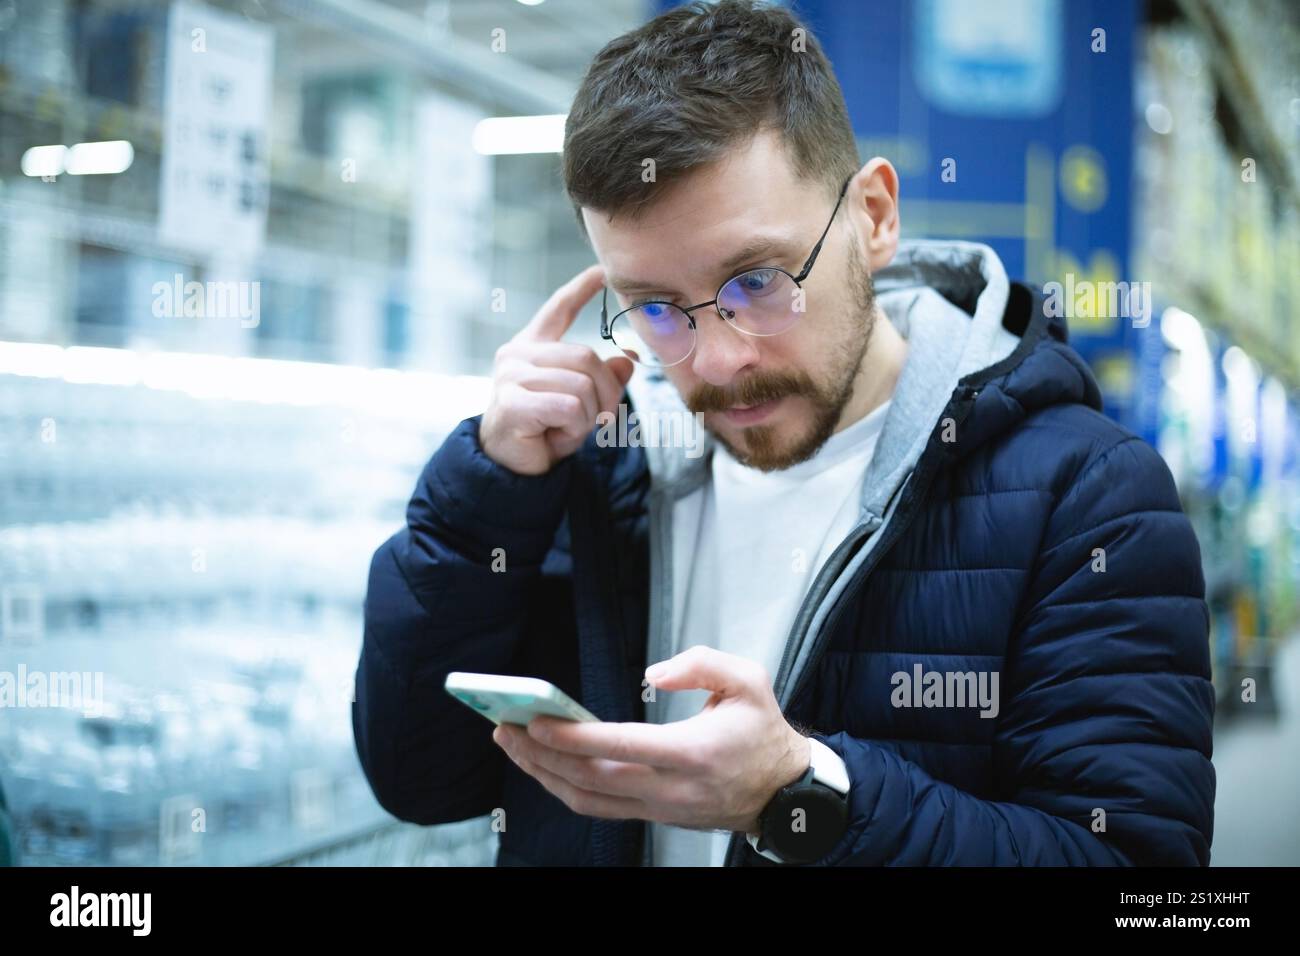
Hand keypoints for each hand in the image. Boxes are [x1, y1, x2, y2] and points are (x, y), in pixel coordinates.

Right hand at [479, 264, 635, 475]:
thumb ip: (602, 379)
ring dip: (589, 415)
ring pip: (581, 384)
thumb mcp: (582, 403)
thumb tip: (628, 360)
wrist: (512, 468)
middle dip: (606, 392)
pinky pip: (569, 407)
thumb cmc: (544, 431)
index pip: (558, 309)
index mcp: (532, 347)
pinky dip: (575, 428)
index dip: (580, 289)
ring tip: (569, 428)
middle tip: (600, 418)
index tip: (600, 272)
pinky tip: (556, 435)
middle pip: (586, 357)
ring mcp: (511, 377)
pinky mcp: (511, 402)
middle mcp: (517, 355)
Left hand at [490, 646, 811, 834]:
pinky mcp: (651, 817)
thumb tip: (653, 674)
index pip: (619, 748)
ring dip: (543, 774)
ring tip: (512, 744)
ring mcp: (658, 809)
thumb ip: (702, 663)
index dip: (572, 737)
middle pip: (590, 779)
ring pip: (586, 800)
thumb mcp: (749, 680)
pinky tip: (542, 766)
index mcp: (692, 753)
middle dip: (541, 754)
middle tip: (505, 727)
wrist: (784, 793)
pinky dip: (562, 788)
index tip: (536, 720)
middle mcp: (670, 788)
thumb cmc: (762, 732)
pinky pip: (597, 808)